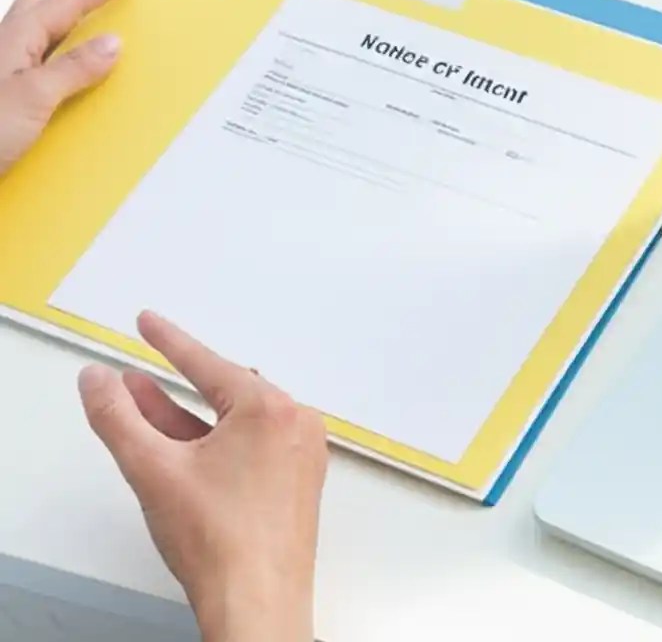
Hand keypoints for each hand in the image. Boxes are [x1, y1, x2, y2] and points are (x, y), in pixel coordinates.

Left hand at [0, 0, 140, 176]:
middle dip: (78, 1)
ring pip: (38, 37)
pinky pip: (38, 67)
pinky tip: (69, 81)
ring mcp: (4, 73)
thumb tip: (111, 44)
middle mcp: (6, 49)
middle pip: (44, 10)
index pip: (68, 2)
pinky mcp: (4, 98)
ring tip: (91, 35)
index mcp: (15, 39)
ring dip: (66, 32)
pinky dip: (60, 63)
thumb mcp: (33, 97)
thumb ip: (73, 69)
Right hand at [78, 312, 328, 641]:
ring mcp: (301, 457)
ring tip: (145, 407)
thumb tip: (98, 381)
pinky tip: (182, 447)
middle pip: (226, 393)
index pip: (208, 364)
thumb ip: (118, 417)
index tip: (148, 322)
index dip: (169, 342)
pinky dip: (216, 443)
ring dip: (191, 417)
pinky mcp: (297, 484)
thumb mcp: (152, 469)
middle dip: (177, 385)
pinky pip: (252, 448)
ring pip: (236, 423)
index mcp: (271, 411)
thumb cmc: (221, 542)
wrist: (258, 601)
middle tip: (136, 377)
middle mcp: (297, 426)